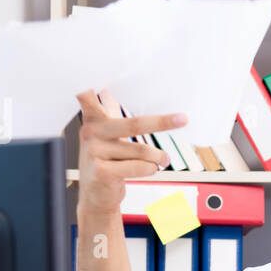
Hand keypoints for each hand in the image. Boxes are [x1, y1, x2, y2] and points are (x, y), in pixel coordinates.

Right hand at [75, 88, 182, 216]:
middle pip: (133, 123)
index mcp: (93, 119)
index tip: (106, 73)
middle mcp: (90, 132)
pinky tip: (149, 170)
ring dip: (158, 157)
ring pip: (141, 151)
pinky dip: (150, 169)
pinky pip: (140, 167)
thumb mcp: (103, 134)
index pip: (87, 95)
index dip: (94, 82)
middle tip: (183, 119)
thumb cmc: (105, 162)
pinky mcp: (102, 171)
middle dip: (162, 122)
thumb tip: (109, 87)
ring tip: (163, 160)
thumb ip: (107, 111)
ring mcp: (94, 152)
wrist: (96, 197)